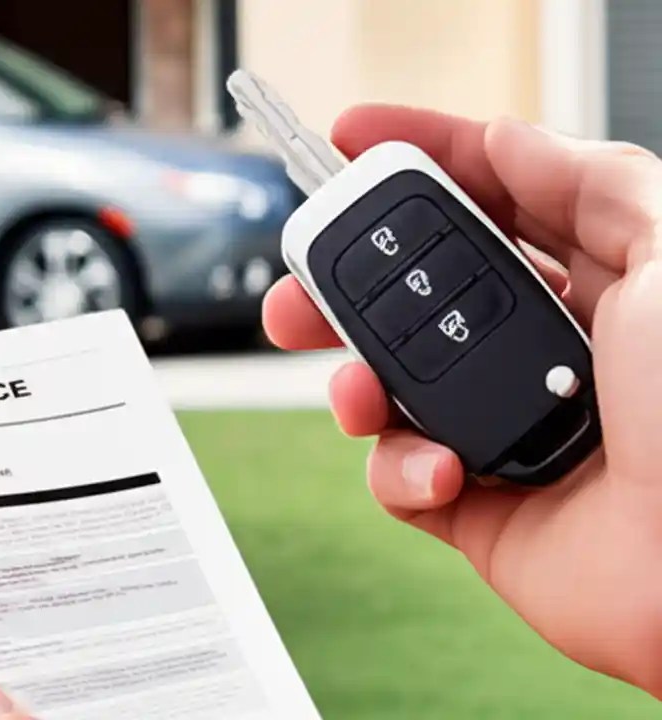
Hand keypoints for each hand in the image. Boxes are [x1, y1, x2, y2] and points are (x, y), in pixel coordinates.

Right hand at [264, 104, 661, 697]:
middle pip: (418, 293)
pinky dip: (400, 470)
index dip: (422, 161)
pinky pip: (399, 475)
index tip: (351, 139)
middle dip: (348, 282)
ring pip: (391, 382)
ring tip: (357, 390)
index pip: (495, 201)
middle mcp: (546, 352)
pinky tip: (443, 471)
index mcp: (601, 284)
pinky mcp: (477, 507)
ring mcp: (505, 428)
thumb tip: (508, 139)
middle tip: (300, 281)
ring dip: (355, 378)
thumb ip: (594, 183)